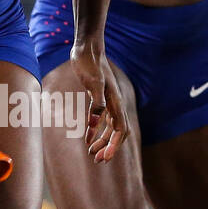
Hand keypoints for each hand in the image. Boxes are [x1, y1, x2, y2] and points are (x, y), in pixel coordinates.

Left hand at [70, 41, 129, 161]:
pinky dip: (96, 131)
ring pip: (110, 128)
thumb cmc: (89, 63)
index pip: (120, 130)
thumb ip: (95, 101)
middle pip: (117, 133)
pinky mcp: (100, 99)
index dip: (113, 146)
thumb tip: (96, 122)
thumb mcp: (92, 82)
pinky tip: (87, 139)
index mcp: (115, 102)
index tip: (104, 158)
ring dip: (102, 142)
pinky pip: (102, 121)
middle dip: (109, 148)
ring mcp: (108, 102)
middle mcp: (115, 104)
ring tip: (91, 153)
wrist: (87, 48)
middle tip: (97, 160)